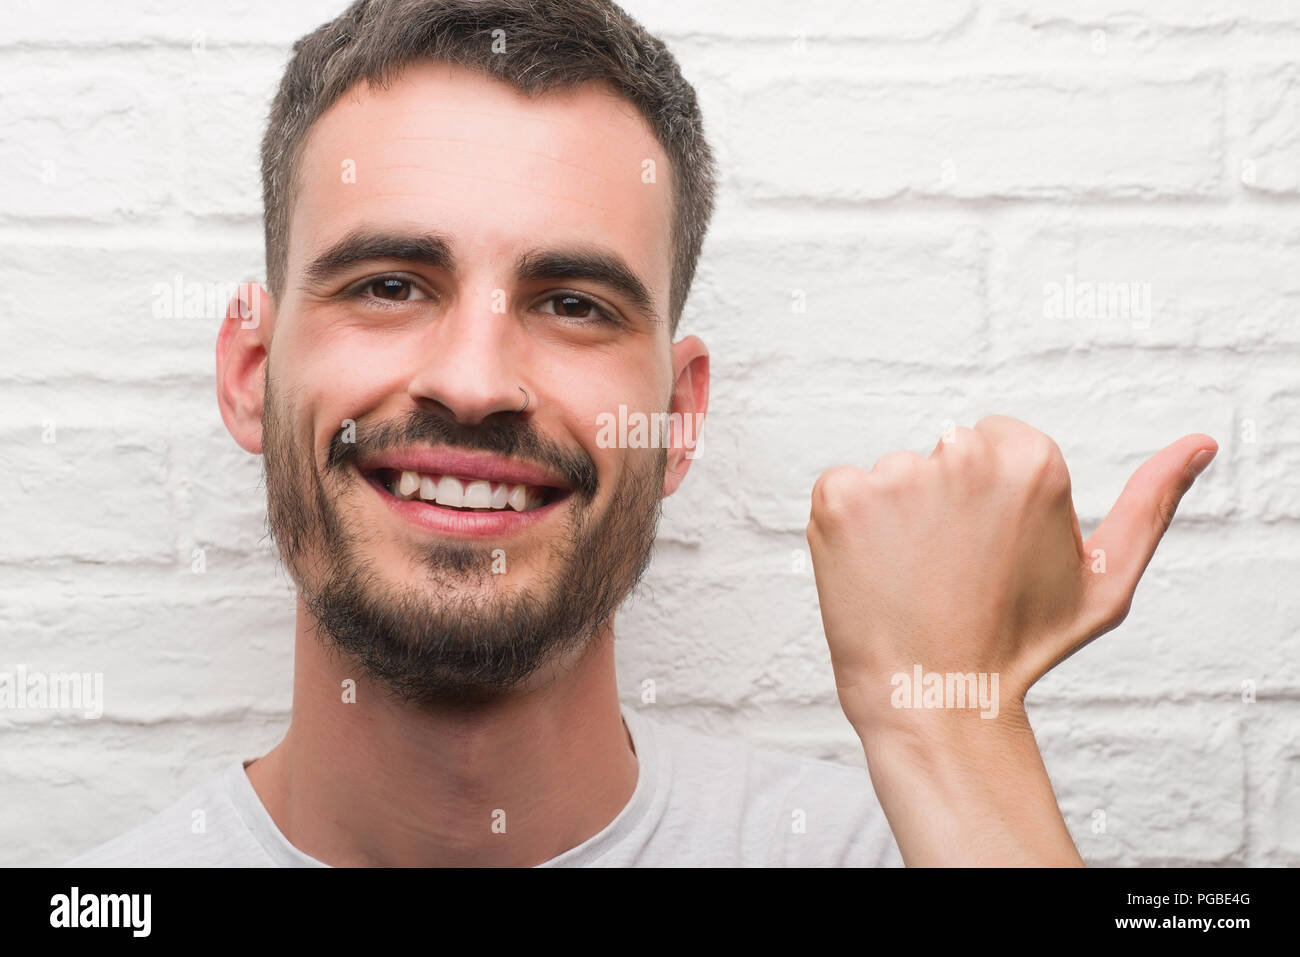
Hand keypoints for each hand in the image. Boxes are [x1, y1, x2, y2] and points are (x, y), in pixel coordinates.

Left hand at [806, 416, 1216, 734]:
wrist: (934, 698)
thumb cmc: (1020, 646)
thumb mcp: (1105, 581)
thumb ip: (1152, 503)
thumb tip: (1202, 443)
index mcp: (1030, 460)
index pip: (996, 443)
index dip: (993, 501)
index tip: (993, 551)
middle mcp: (960, 454)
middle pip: (944, 455)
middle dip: (947, 501)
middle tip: (954, 569)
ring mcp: (893, 475)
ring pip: (895, 477)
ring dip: (898, 517)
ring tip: (915, 577)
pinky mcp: (838, 498)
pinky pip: (843, 491)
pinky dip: (851, 528)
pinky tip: (875, 572)